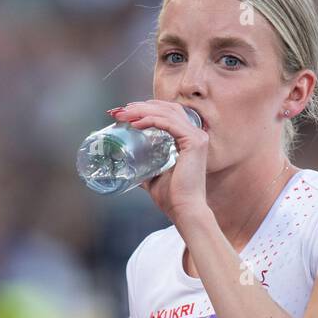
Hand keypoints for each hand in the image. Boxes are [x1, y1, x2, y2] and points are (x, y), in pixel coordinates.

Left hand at [110, 100, 209, 225]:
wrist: (184, 211)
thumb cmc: (173, 198)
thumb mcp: (155, 177)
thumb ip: (147, 168)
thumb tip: (130, 167)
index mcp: (189, 141)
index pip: (168, 114)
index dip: (147, 109)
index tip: (126, 112)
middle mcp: (196, 135)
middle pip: (167, 109)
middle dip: (141, 106)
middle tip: (120, 111)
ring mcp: (197, 137)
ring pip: (166, 113)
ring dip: (142, 111)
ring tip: (123, 115)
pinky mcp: (194, 142)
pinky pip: (168, 123)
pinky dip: (151, 120)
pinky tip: (136, 124)